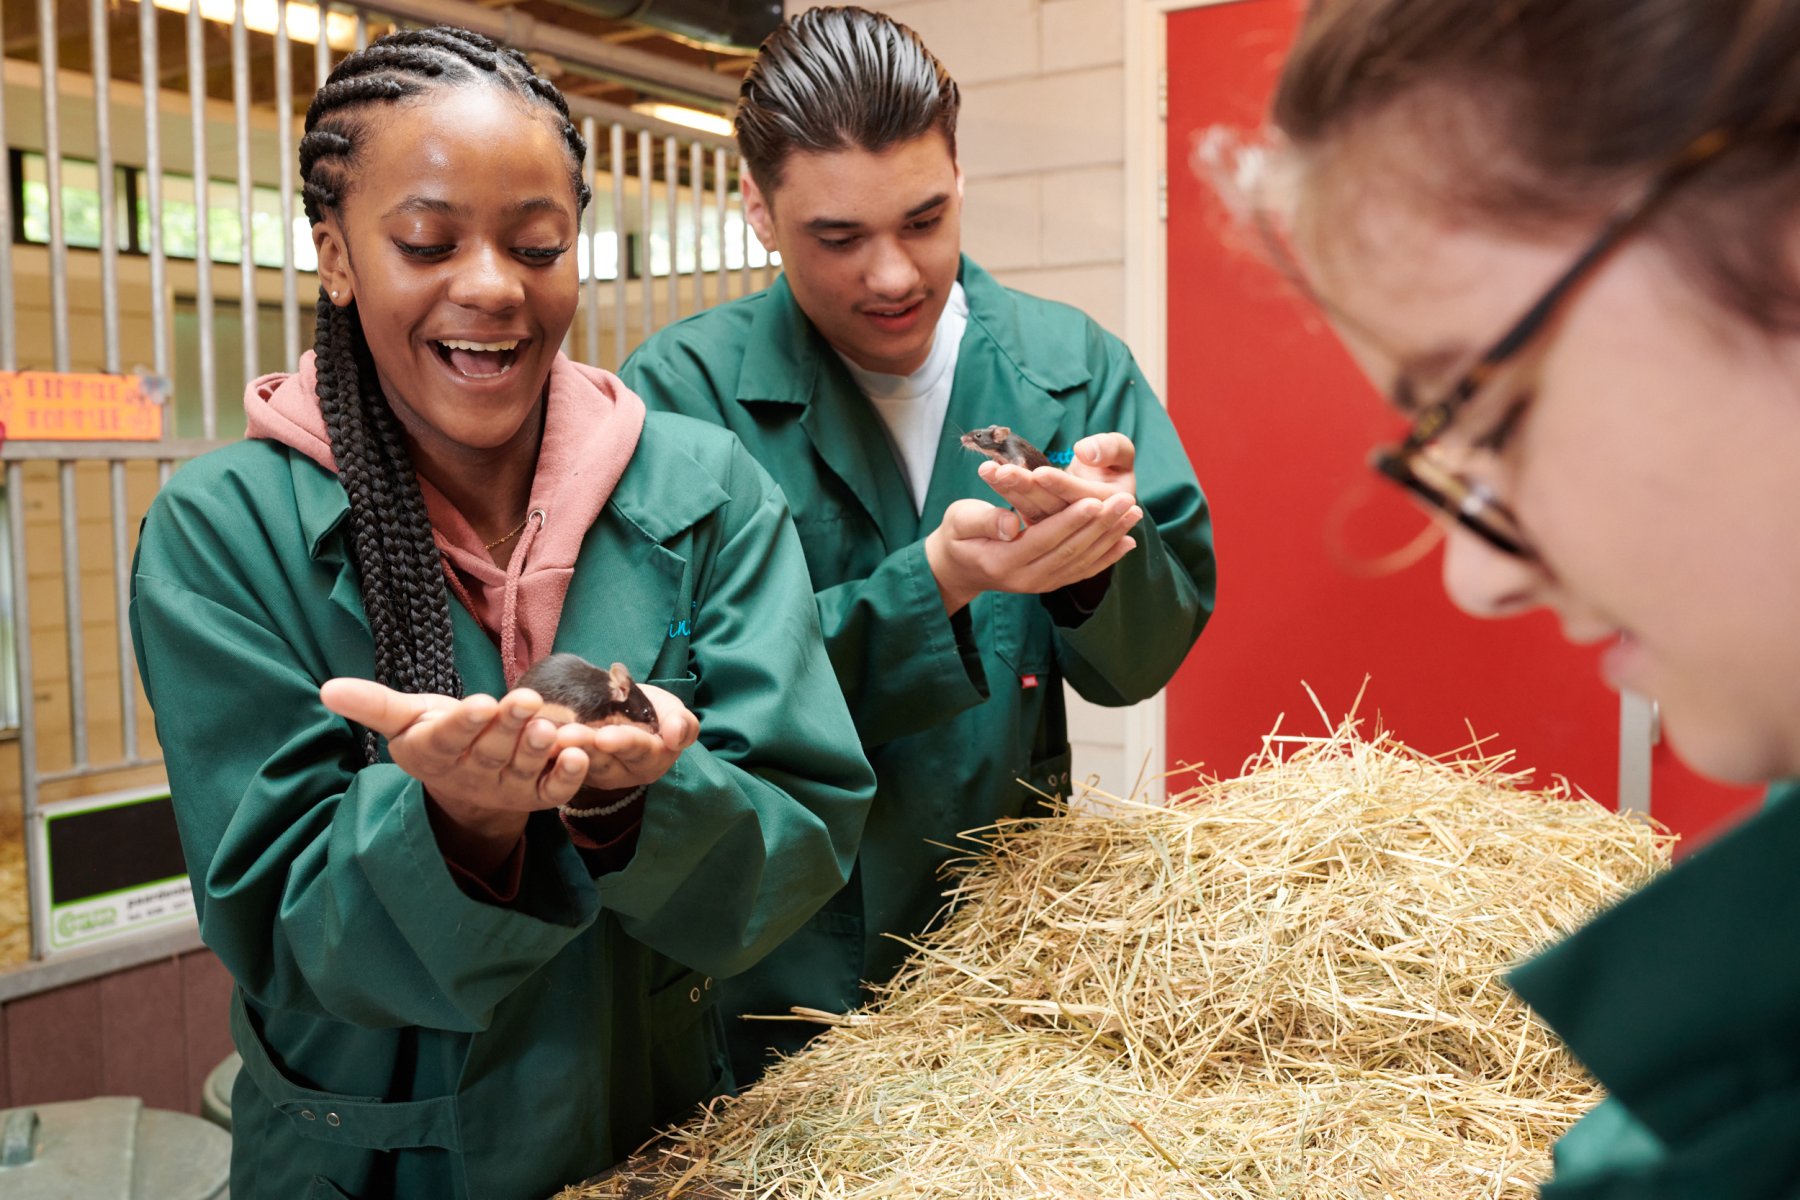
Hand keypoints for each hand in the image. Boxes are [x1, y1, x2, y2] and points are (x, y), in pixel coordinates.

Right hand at [320, 678, 595, 868]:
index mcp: (438, 752)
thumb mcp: (407, 718)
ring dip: (539, 748)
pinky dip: (569, 776)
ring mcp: (508, 785)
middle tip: (527, 702)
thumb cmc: (437, 736)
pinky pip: (555, 789)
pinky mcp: (538, 794)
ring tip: (551, 726)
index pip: (449, 737)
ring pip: (525, 766)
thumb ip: (374, 705)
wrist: (467, 783)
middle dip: (509, 726)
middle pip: (492, 748)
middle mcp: (473, 771)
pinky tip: (581, 754)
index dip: (464, 723)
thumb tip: (326, 689)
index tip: (477, 703)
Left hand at [555, 682, 699, 794]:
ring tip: (543, 737)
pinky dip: (544, 749)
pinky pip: (555, 759)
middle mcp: (620, 772)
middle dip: (583, 747)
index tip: (605, 736)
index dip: (622, 743)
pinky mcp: (568, 765)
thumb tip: (675, 737)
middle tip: (565, 735)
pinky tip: (527, 735)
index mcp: (649, 760)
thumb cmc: (656, 713)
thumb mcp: (675, 713)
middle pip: (601, 760)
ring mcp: (592, 771)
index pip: (637, 751)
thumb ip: (683, 725)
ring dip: (558, 751)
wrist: (627, 710)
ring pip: (575, 762)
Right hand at [924, 490, 1141, 614]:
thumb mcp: (959, 521)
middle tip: (1126, 500)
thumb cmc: (957, 536)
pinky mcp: (1051, 583)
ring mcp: (1041, 585)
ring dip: (1110, 537)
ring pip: (1082, 561)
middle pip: (1071, 551)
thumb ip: (983, 521)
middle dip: (1101, 525)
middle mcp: (1027, 579)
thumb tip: (1011, 524)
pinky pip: (1083, 572)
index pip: (1044, 539)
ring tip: (1132, 513)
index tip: (1095, 500)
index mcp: (1003, 561)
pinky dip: (1107, 557)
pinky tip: (1127, 541)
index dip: (1071, 520)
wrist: (958, 569)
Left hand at [978, 432, 1138, 523]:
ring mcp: (1059, 527)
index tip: (1039, 471)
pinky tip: (988, 473)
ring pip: (1031, 507)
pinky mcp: (1042, 523)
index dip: (1059, 484)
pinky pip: (1022, 505)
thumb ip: (1111, 448)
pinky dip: (1005, 488)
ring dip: (1008, 488)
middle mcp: (1081, 522)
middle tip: (999, 470)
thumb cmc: (1112, 460)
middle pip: (1049, 505)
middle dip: (1023, 486)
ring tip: (987, 469)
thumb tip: (1086, 453)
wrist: (1101, 483)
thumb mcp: (1120, 451)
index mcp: (1107, 507)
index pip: (1079, 497)